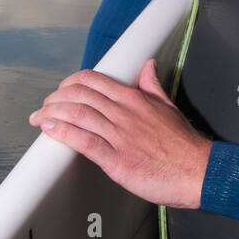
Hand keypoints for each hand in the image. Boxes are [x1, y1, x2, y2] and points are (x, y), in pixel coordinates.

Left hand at [28, 59, 211, 208]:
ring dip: (53, 114)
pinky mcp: (117, 160)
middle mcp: (125, 113)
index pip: (93, 81)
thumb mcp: (168, 106)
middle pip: (80, 95)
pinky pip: (84, 142)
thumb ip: (152, 86)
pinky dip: (63, 133)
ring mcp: (120, 136)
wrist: (198, 171)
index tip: (60, 91)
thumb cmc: (184, 145)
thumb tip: (147, 67)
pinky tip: (50, 131)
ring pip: (78, 115)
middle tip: (45, 107)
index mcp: (134, 99)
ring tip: (40, 118)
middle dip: (55, 99)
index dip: (70, 83)